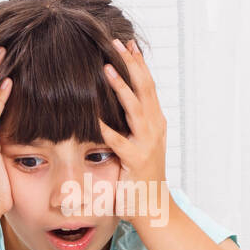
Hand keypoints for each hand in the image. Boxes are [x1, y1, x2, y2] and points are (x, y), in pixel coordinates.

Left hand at [97, 38, 167, 220]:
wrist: (155, 207)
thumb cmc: (143, 177)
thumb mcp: (139, 144)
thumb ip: (131, 125)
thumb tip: (116, 106)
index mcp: (155, 122)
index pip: (147, 86)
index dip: (138, 64)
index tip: (128, 43)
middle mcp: (155, 128)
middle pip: (144, 89)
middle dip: (131, 64)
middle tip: (118, 42)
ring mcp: (147, 144)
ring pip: (135, 108)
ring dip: (120, 86)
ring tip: (107, 67)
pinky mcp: (137, 160)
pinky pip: (119, 141)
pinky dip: (107, 128)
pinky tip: (94, 117)